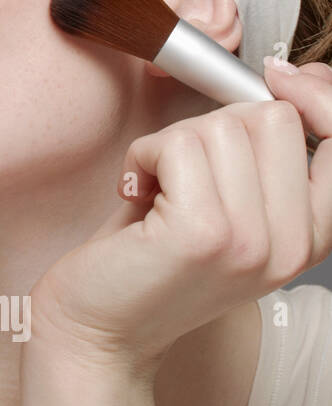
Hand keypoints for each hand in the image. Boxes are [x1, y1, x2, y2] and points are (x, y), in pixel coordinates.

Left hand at [30, 57, 331, 370]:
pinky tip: (134, 193)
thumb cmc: (144, 258)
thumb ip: (262, 155)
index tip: (279, 75)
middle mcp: (291, 244)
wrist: (95, 330)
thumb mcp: (225, 205)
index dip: (317, 95)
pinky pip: (177, 144)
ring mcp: (252, 241)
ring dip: (170, 144)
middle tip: (178, 175)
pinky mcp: (203, 234)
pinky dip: (143, 155)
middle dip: (212, 126)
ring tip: (154, 189)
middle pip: (273, 118)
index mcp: (308, 236)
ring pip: (221, 126)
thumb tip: (285, 78)